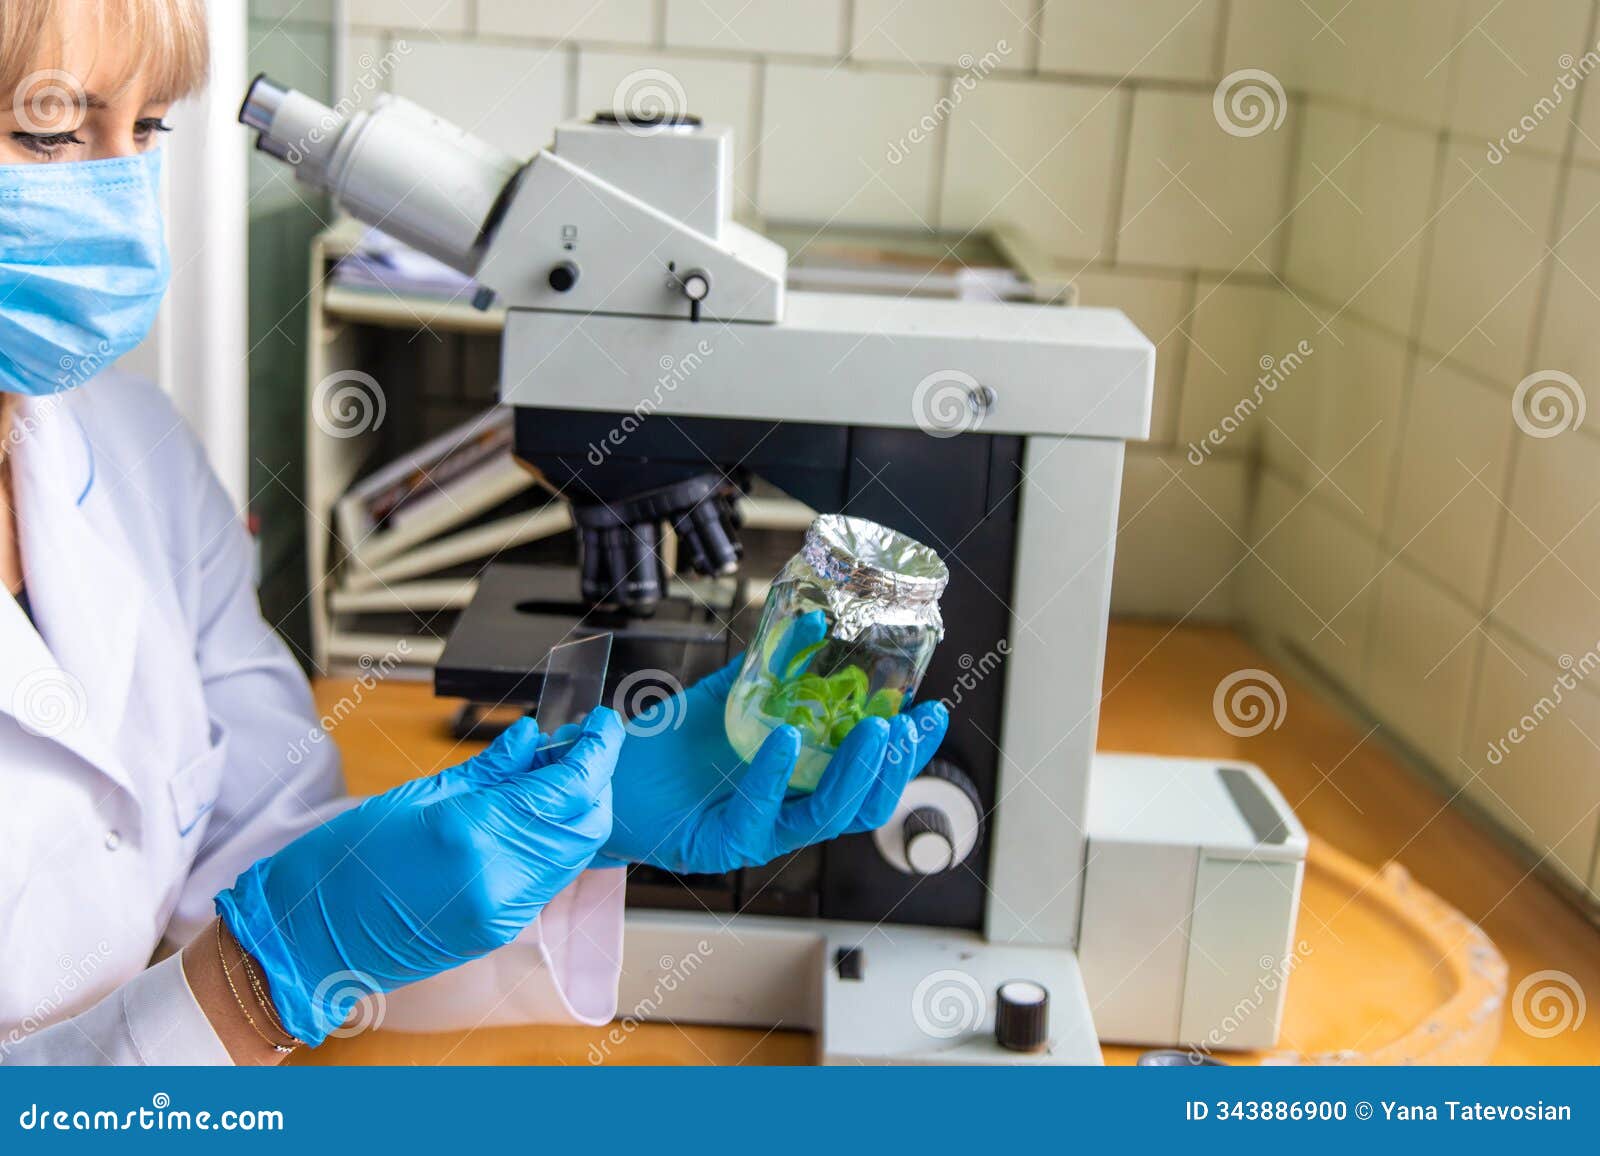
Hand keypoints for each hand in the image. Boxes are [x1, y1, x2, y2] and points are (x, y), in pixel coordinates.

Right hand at [216, 709, 622, 1045]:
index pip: (569, 788)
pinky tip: (533, 813)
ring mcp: (504, 911)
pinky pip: (550, 877)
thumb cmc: (342, 865)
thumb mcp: (416, 795)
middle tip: (576, 744)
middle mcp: (500, 879)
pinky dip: (556, 840)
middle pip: (587, 823)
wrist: (308, 939)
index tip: (601, 723)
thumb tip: (532, 737)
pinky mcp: (501, 928)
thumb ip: (489, 769)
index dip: (597, 750)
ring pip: (576, 852)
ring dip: (577, 809)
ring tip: (550, 773)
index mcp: (475, 834)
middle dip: (595, 779)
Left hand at [595, 647, 948, 874]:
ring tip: (872, 730)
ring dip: (853, 773)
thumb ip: (772, 667)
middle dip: (895, 769)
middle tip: (911, 726)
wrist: (604, 773)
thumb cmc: (668, 745)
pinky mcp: (722, 844)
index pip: (869, 781)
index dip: (906, 756)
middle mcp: (786, 817)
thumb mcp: (729, 696)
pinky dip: (774, 774)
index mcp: (798, 787)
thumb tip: (813, 620)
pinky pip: (760, 815)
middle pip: (862, 807)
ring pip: (824, 816)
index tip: (932, 714)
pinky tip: (785, 737)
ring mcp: (758, 835)